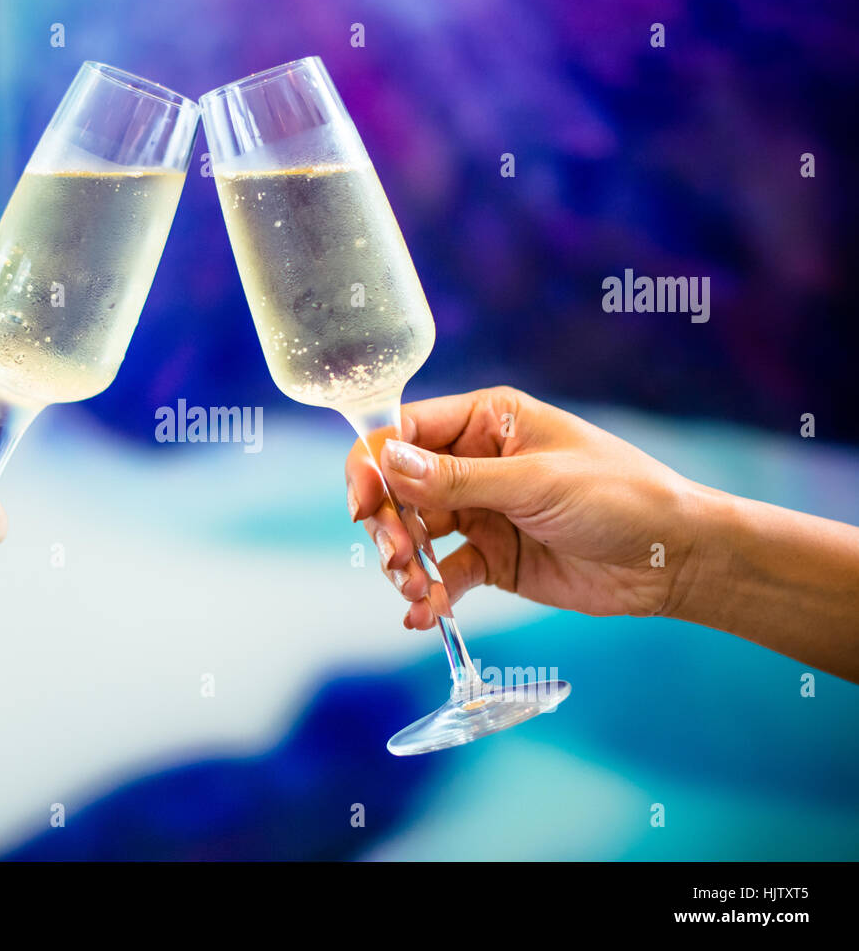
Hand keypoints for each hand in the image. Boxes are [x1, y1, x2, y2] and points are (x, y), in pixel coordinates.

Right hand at [346, 386, 702, 629]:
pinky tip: (424, 616)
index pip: (404, 432)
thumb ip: (456, 479)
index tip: (363, 504)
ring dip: (403, 563)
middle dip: (388, 524)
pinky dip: (428, 595)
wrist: (674, 560)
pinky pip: (443, 574)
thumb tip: (386, 462)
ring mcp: (479, 512)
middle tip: (395, 559)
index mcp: (485, 420)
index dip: (374, 464)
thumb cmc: (619, 497)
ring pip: (413, 533)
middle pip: (398, 487)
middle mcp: (473, 462)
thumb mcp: (535, 483)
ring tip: (415, 592)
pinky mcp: (490, 558)